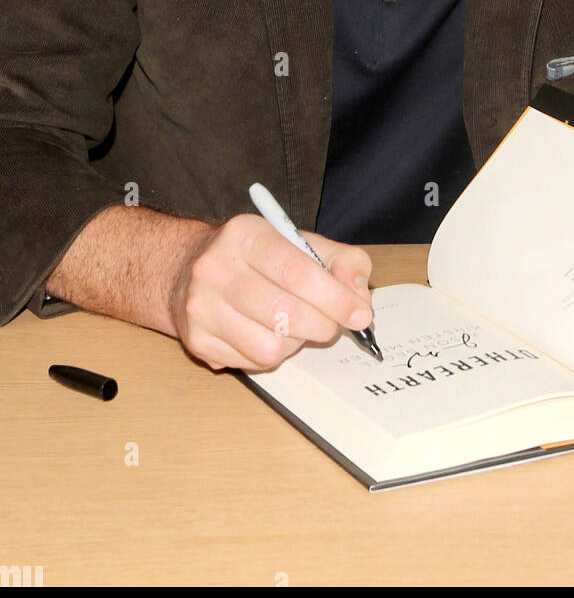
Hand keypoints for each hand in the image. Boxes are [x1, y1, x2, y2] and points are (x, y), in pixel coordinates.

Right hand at [169, 214, 372, 370]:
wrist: (190, 271)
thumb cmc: (258, 258)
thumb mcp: (301, 242)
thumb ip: (341, 261)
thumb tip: (359, 297)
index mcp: (245, 234)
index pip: (297, 272)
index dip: (335, 298)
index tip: (360, 314)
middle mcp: (215, 268)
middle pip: (285, 313)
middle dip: (322, 325)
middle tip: (332, 323)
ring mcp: (201, 307)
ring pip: (270, 347)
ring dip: (295, 342)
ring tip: (293, 325)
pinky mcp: (197, 340)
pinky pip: (253, 363)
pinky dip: (273, 355)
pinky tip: (267, 333)